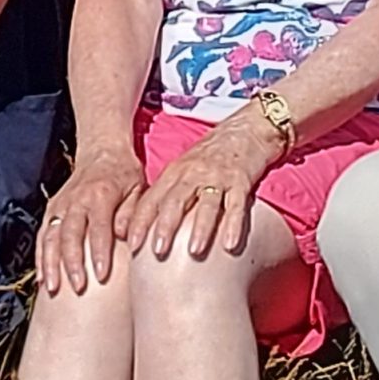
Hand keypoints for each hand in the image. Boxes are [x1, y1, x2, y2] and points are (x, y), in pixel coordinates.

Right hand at [36, 149, 143, 294]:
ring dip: (51, 263)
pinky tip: (42, 277)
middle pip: (70, 234)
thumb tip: (125, 237)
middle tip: (78, 287)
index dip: (99, 252)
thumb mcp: (137, 187)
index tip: (102, 275)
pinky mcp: (52, 209)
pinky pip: (43, 235)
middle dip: (72, 262)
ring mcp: (61, 205)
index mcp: (101, 194)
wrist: (102, 150)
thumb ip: (130, 212)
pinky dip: (40, 257)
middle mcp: (77, 200)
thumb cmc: (123, 173)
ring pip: (51, 236)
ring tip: (53, 288)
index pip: (99, 227)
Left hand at [123, 118, 277, 261]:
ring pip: (206, 204)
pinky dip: (234, 224)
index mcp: (174, 173)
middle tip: (157, 251)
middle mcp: (193, 173)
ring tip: (193, 251)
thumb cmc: (213, 154)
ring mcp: (217, 176)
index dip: (139, 221)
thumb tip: (149, 230)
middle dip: (165, 226)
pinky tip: (230, 245)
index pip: (151, 199)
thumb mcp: (184, 169)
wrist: (247, 128)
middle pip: (175, 201)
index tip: (131, 244)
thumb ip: (169, 194)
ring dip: (199, 228)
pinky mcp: (241, 179)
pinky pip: (237, 204)